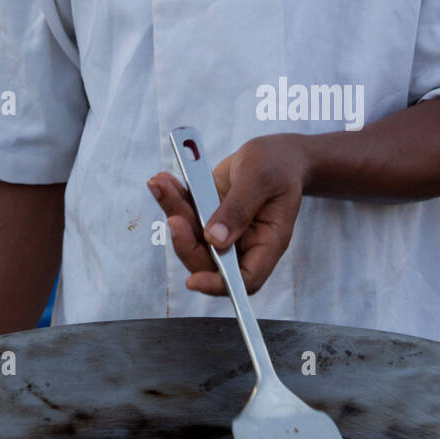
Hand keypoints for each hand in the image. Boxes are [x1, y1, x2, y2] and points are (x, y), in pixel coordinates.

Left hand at [147, 134, 311, 295]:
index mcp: (268, 242)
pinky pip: (185, 213)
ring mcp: (222, 230)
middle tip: (174, 217)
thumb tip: (215, 240)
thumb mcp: (262, 179)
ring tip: (161, 185)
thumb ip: (239, 208)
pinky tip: (163, 181)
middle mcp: (243, 242)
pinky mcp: (208, 213)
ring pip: (191, 237)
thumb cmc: (279, 166)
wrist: (276, 153)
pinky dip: (172, 197)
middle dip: (186, 242)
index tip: (194, 280)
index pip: (246, 279)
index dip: (219, 284)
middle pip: (209, 261)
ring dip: (173, 212)